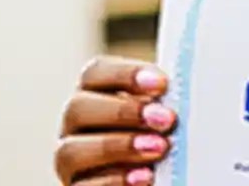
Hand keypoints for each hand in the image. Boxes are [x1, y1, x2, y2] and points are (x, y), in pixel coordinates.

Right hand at [55, 56, 177, 185]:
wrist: (152, 180)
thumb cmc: (161, 134)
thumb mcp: (159, 113)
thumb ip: (161, 102)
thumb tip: (179, 95)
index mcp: (93, 93)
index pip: (95, 73)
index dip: (126, 75)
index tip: (163, 84)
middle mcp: (74, 124)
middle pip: (78, 108)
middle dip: (124, 112)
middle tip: (166, 119)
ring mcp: (69, 159)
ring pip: (72, 150)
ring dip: (119, 147)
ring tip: (160, 148)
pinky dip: (114, 181)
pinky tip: (146, 177)